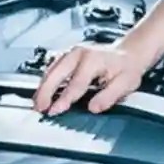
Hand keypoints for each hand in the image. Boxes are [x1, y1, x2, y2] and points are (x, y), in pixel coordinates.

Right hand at [31, 41, 145, 115]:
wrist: (127, 54)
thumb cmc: (126, 69)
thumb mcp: (126, 83)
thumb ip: (109, 96)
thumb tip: (93, 107)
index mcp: (94, 59)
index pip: (76, 82)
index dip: (64, 98)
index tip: (55, 111)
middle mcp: (79, 53)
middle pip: (56, 73)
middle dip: (45, 92)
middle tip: (39, 109)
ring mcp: (71, 53)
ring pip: (51, 70)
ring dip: (42, 88)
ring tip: (36, 105)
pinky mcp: (66, 56)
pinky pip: (52, 69)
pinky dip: (45, 82)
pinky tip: (42, 95)